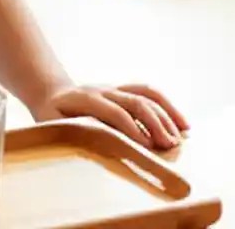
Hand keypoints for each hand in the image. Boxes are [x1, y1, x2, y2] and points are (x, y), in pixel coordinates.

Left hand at [34, 84, 189, 149]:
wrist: (51, 92)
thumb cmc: (52, 116)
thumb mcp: (52, 125)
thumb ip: (71, 132)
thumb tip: (92, 147)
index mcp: (85, 99)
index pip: (113, 112)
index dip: (131, 128)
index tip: (146, 146)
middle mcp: (104, 90)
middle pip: (135, 101)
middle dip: (154, 123)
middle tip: (168, 146)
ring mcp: (116, 87)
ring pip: (146, 94)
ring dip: (166, 114)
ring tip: (180, 136)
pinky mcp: (124, 90)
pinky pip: (150, 93)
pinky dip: (168, 106)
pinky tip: (182, 124)